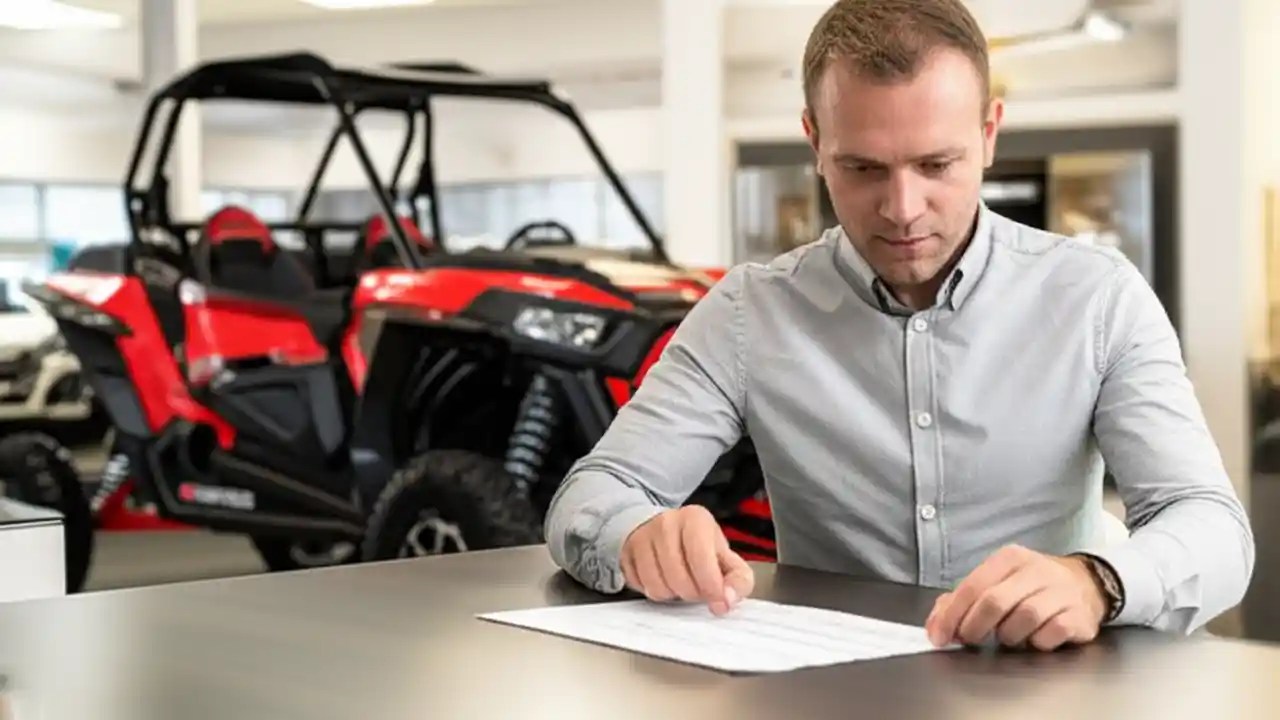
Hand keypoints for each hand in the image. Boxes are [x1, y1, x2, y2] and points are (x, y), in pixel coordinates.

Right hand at [620, 505, 754, 615]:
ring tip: (679, 583)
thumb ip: (738, 580)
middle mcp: (666, 522)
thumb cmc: (699, 547)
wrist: (663, 530)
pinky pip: (639, 587)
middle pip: (678, 578)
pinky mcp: (625, 552)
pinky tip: (662, 580)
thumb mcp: (726, 558)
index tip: (718, 601)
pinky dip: (653, 591)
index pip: (701, 559)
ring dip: (672, 595)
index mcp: (695, 519)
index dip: (711, 587)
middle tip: (697, 587)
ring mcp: (642, 537)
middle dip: (692, 593)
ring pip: (656, 586)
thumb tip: (726, 601)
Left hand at [924, 545, 1107, 650]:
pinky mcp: (1079, 615)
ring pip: (1023, 618)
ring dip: (1008, 635)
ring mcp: (1061, 591)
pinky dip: (1037, 642)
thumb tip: (935, 624)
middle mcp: (1036, 570)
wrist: (1086, 584)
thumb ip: (962, 600)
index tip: (939, 636)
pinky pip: (1050, 634)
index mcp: (1009, 558)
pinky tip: (1035, 639)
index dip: (952, 615)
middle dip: (974, 627)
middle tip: (969, 640)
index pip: (973, 586)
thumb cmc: (1031, 587)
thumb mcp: (997, 583)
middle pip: (995, 602)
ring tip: (1008, 636)